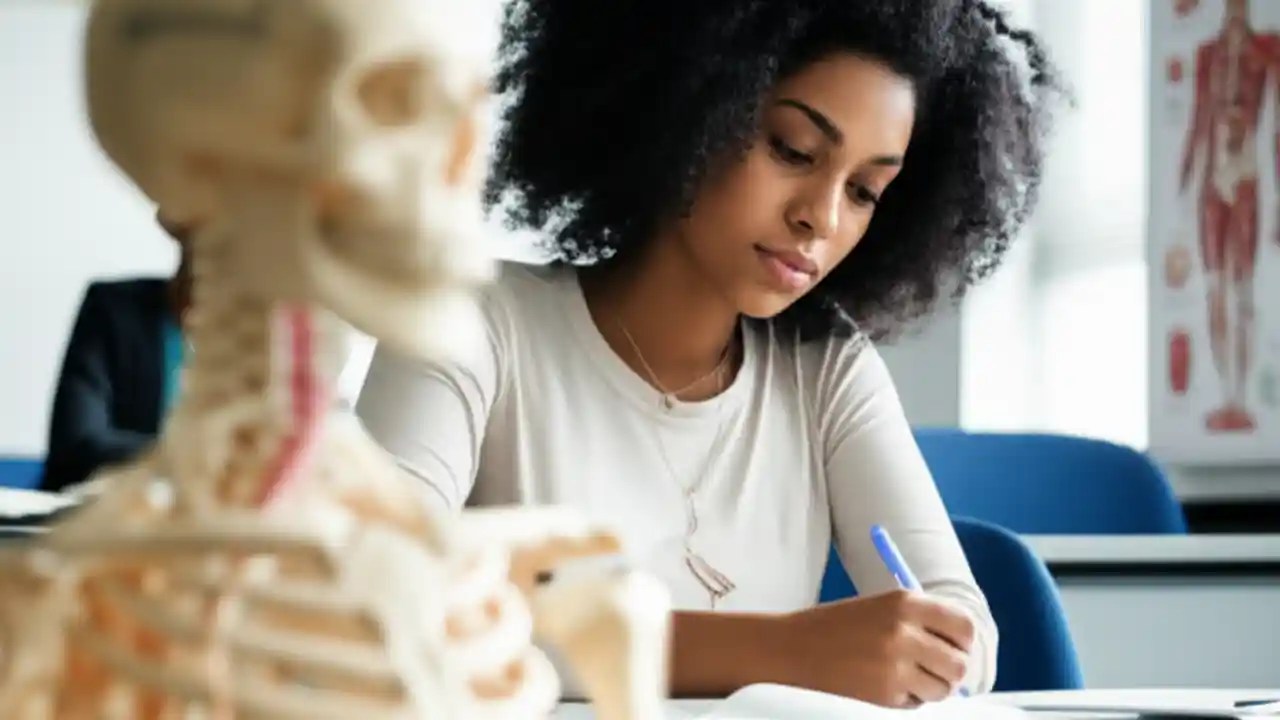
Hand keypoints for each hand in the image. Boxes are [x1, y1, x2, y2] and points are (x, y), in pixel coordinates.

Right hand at [781, 590, 974, 707]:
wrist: (790, 649)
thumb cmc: (835, 628)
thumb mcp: (879, 608)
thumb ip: (919, 622)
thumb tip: (961, 650)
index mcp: (905, 602)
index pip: (963, 627)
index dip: (962, 642)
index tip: (952, 648)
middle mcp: (904, 631)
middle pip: (958, 664)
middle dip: (948, 671)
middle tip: (929, 670)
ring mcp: (895, 666)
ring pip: (942, 690)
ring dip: (928, 689)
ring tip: (902, 679)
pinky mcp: (884, 695)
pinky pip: (916, 704)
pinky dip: (906, 700)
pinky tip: (881, 687)